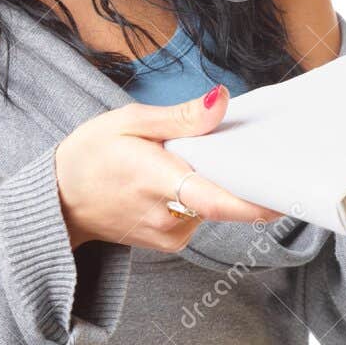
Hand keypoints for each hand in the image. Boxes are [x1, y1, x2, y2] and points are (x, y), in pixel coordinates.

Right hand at [53, 83, 284, 251]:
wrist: (59, 200)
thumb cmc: (90, 156)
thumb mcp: (129, 122)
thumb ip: (181, 118)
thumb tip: (221, 102)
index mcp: (155, 181)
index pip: (216, 199)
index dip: (255, 201)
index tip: (287, 194)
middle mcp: (166, 216)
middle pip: (223, 200)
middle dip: (236, 176)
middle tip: (240, 151)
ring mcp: (169, 235)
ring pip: (212, 207)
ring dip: (213, 183)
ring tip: (185, 161)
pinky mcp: (170, 243)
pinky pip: (200, 216)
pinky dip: (200, 196)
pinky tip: (179, 180)